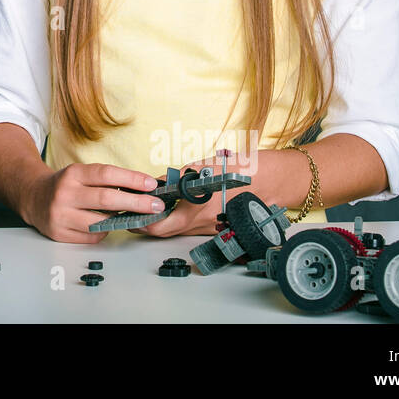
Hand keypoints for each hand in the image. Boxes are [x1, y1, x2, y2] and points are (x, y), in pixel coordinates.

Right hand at [22, 163, 159, 242]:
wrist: (33, 197)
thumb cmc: (67, 185)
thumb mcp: (81, 174)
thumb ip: (105, 181)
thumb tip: (142, 190)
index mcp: (73, 174)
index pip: (106, 174)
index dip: (131, 179)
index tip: (151, 184)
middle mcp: (65, 193)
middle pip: (107, 199)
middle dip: (136, 203)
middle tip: (156, 206)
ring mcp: (61, 215)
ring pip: (100, 222)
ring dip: (121, 220)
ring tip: (134, 216)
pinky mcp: (59, 233)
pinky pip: (92, 237)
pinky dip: (104, 231)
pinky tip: (107, 225)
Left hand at [130, 151, 258, 237]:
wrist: (271, 181)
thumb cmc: (238, 170)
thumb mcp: (203, 167)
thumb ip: (178, 178)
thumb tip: (158, 184)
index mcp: (195, 207)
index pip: (158, 224)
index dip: (139, 221)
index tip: (128, 213)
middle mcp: (202, 223)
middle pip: (164, 232)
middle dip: (146, 225)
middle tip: (133, 216)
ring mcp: (210, 228)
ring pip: (178, 230)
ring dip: (162, 222)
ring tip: (149, 209)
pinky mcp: (217, 227)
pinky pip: (192, 227)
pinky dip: (179, 221)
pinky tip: (173, 210)